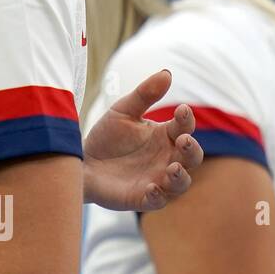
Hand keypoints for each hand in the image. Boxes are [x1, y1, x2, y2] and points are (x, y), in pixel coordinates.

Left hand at [83, 69, 202, 210]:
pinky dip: (157, 195)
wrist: (82, 161)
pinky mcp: (144, 197)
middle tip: (184, 140)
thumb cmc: (107, 136)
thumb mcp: (123, 111)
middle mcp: (168, 158)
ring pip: (181, 182)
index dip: (186, 119)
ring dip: (181, 176)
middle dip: (192, 150)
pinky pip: (158, 200)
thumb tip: (167, 73)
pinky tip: (150, 187)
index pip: (185, 127)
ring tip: (173, 168)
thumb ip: (144, 94)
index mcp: (166, 136)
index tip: (181, 109)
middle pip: (192, 156)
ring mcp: (158, 179)